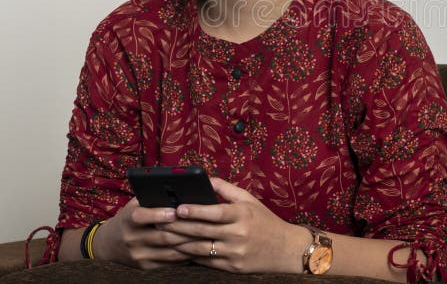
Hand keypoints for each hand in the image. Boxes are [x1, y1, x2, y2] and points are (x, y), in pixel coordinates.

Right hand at [92, 197, 198, 268]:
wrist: (108, 245)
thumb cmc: (128, 219)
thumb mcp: (134, 205)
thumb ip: (151, 199)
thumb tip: (178, 190)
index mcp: (127, 220)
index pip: (140, 217)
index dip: (158, 214)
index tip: (175, 211)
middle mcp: (131, 239)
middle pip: (162, 237)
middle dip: (185, 230)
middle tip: (204, 223)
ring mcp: (139, 255)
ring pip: (169, 251)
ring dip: (189, 244)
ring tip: (206, 236)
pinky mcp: (146, 267)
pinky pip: (170, 263)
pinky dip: (185, 256)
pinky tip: (197, 248)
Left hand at [159, 177, 308, 273]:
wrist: (286, 249)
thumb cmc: (265, 221)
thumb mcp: (250, 200)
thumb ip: (226, 189)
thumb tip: (205, 179)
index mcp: (242, 214)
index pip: (215, 212)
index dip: (195, 210)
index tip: (178, 207)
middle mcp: (238, 234)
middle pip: (202, 230)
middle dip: (178, 226)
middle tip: (160, 221)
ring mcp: (234, 253)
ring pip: (200, 248)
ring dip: (179, 243)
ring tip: (163, 236)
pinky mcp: (231, 267)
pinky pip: (206, 262)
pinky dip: (190, 256)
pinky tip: (178, 250)